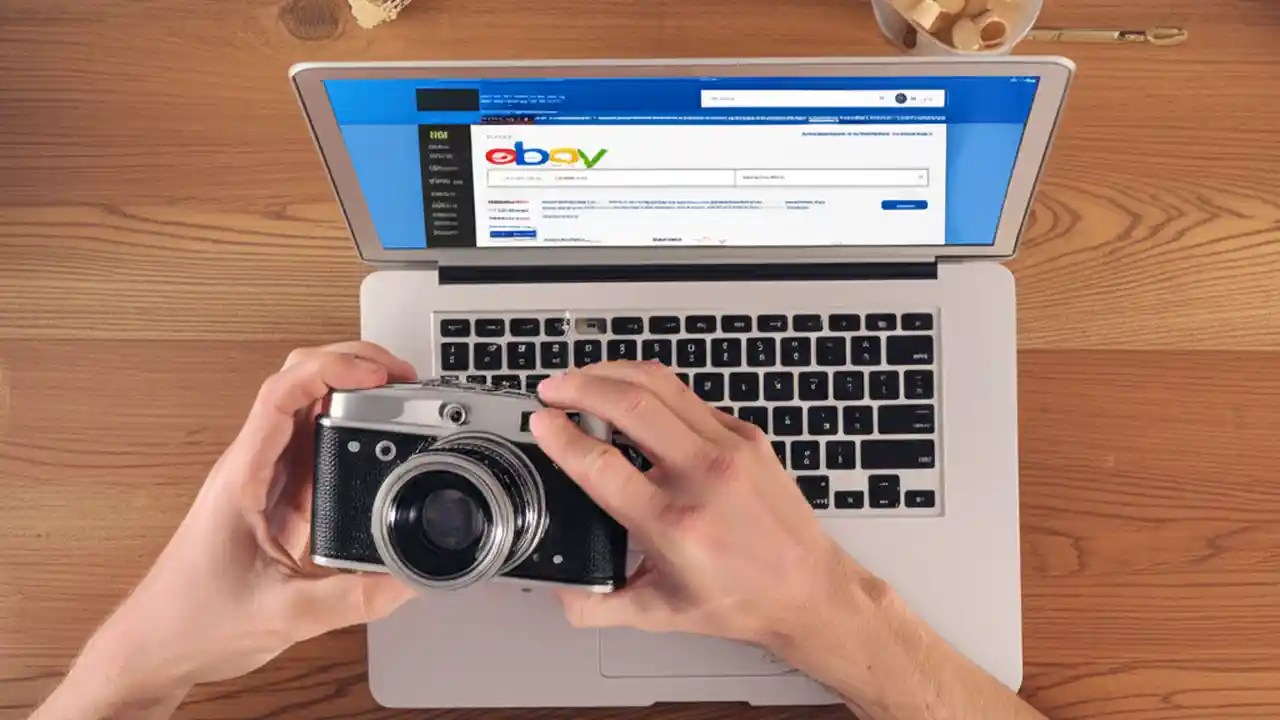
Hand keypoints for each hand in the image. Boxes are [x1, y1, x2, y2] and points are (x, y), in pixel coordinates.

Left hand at [35, 342, 417, 717]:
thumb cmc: (192, 623)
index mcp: (244, 478)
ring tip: (397, 396)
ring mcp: (264, 481)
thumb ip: (355, 599)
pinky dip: (350, 431)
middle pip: (298, 383)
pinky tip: (376, 442)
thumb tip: (408, 577)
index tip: (377, 373)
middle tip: (400, 375)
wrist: (156, 649)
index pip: (282, 394)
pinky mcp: (276, 500)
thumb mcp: (285, 616)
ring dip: (351, 392)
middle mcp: (252, 469)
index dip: (333, 369)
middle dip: (352, 364)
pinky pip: (314, 449)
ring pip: (307, 411)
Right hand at [530, 361, 867, 652]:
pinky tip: (631, 394)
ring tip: (583, 378)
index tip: (541, 422)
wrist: (809, 589)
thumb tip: (560, 589)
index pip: (602, 464)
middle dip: (579, 386)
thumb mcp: (660, 613)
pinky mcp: (748, 436)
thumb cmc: (743, 599)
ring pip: (662, 385)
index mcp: (674, 524)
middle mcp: (703, 478)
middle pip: (630, 404)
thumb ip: (598, 605)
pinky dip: (652, 388)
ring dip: (613, 373)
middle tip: (551, 389)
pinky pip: (690, 398)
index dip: (561, 436)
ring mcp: (730, 449)